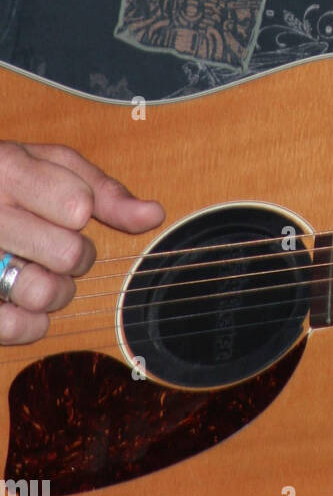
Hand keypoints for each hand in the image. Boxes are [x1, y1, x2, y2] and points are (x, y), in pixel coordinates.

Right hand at [0, 141, 163, 345]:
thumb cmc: (12, 181)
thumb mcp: (54, 168)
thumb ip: (104, 192)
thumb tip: (154, 215)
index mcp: (9, 168)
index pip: (79, 206)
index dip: (83, 211)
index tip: (68, 209)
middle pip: (68, 254)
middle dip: (76, 256)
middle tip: (59, 246)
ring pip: (41, 293)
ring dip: (56, 291)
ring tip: (41, 273)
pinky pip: (9, 327)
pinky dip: (29, 324)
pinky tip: (25, 304)